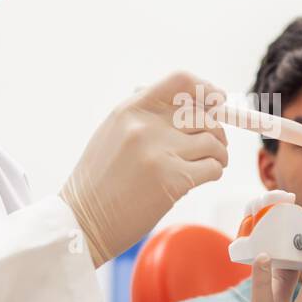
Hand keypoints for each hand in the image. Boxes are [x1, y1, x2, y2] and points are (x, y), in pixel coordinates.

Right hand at [60, 72, 227, 266]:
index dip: (205, 89)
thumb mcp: (113, 132)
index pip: (180, 81)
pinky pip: (212, 167)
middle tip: (214, 145)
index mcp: (130, 109)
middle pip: (203, 116)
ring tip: (209, 163)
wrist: (83, 220)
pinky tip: (201, 177)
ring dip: (218, 154)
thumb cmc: (99, 181)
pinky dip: (214, 172)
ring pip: (213, 142)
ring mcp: (160, 153)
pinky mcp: (173, 180)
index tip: (217, 101)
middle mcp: (146, 126)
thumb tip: (191, 105)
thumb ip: (147, 115)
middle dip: (216, 131)